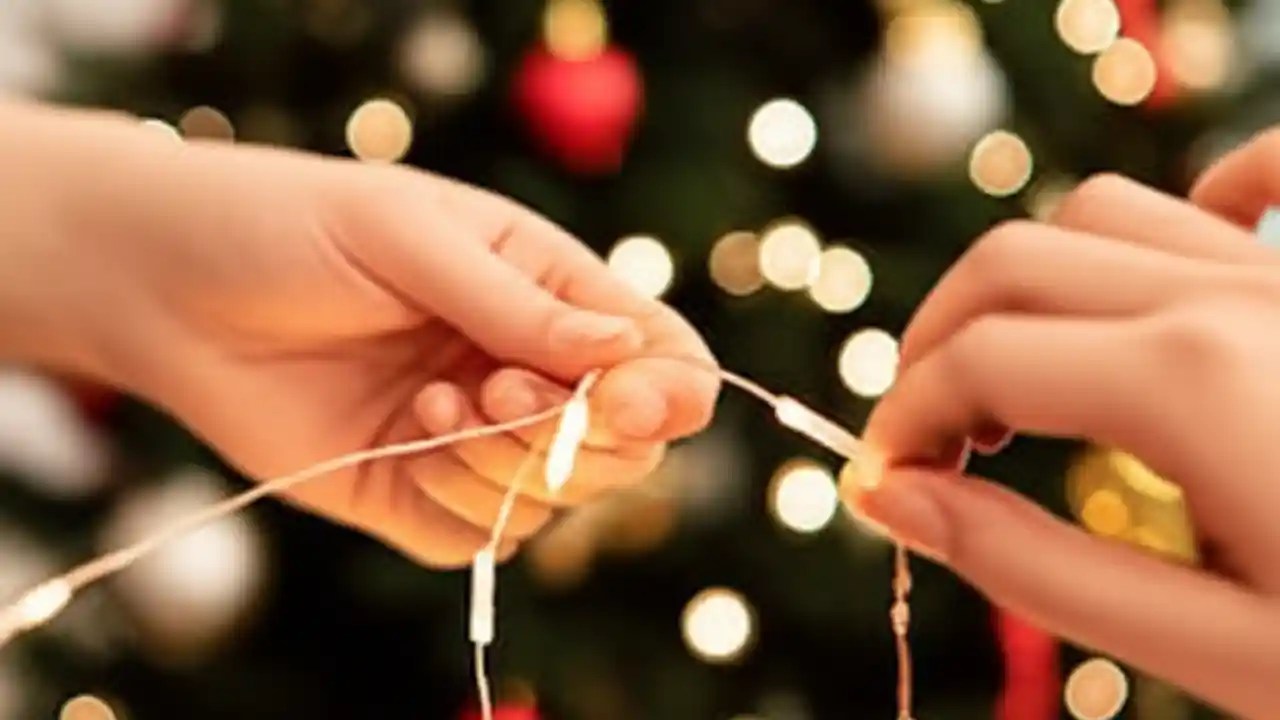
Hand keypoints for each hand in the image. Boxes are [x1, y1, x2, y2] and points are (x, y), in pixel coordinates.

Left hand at [4, 104, 717, 566]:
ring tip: (437, 399)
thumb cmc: (296, 226)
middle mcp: (527, 371)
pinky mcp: (413, 494)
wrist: (169, 282)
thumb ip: (521, 303)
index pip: (661, 357)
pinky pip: (480, 536)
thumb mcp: (413, 238)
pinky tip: (410, 432)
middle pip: (624, 448)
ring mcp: (474, 439)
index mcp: (552, 292)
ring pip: (554, 499)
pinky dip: (463, 501)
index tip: (627, 404)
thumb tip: (629, 352)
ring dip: (510, 464)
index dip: (668, 393)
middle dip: (575, 436)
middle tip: (498, 390)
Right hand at [848, 133, 1279, 716]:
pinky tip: (1149, 280)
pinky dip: (1172, 210)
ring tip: (1009, 384)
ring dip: (1017, 290)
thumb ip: (1037, 566)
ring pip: (1097, 214)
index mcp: (1188, 382)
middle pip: (1009, 264)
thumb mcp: (1220, 649)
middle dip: (932, 344)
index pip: (974, 364)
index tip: (881, 484)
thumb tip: (899, 502)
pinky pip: (1238, 185)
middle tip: (921, 438)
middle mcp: (1230, 293)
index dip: (901, 419)